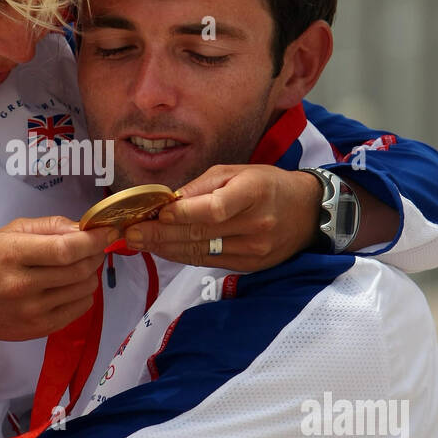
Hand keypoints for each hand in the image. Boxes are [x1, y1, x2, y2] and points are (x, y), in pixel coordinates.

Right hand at [0, 215, 116, 346]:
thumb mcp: (8, 233)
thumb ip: (48, 226)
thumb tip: (83, 228)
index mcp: (13, 254)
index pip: (65, 249)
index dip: (93, 240)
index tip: (107, 231)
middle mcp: (24, 284)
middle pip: (79, 269)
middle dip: (95, 253)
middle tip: (94, 247)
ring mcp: (34, 310)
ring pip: (84, 288)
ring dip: (90, 273)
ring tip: (79, 265)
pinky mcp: (42, 328)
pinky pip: (80, 308)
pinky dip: (84, 293)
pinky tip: (71, 285)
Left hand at [121, 163, 321, 270]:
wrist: (308, 213)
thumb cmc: (268, 185)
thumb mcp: (238, 172)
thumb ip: (202, 186)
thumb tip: (168, 201)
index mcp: (254, 193)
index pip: (214, 209)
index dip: (183, 213)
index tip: (156, 213)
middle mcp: (256, 224)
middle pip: (201, 233)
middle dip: (160, 234)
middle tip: (130, 233)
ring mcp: (254, 249)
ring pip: (200, 251)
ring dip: (165, 248)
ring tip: (137, 242)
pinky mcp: (250, 265)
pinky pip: (208, 261)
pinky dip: (182, 255)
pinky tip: (162, 249)